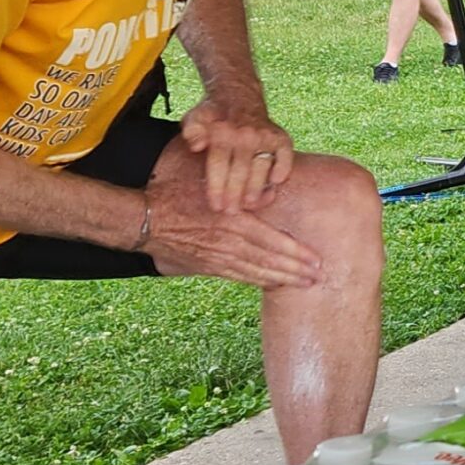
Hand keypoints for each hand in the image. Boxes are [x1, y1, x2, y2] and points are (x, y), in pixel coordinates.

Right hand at [142, 162, 322, 286]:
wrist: (145, 217)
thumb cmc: (177, 191)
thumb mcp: (210, 179)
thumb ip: (239, 185)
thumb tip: (271, 190)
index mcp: (233, 220)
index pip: (272, 240)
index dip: (296, 252)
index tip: (316, 259)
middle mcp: (228, 242)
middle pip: (269, 261)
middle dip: (296, 271)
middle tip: (319, 278)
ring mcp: (218, 257)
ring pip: (256, 272)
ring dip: (282, 279)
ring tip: (304, 285)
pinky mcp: (208, 266)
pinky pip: (238, 277)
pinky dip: (258, 282)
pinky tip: (273, 284)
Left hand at [181, 90, 295, 213]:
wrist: (237, 94)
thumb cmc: (212, 115)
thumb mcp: (194, 118)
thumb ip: (192, 132)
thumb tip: (195, 146)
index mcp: (221, 132)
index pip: (219, 165)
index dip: (217, 188)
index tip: (216, 206)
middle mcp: (245, 134)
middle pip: (240, 170)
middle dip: (235, 194)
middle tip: (231, 212)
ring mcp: (264, 135)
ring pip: (261, 166)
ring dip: (257, 187)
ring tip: (251, 204)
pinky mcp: (280, 137)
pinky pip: (285, 155)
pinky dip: (283, 169)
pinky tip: (275, 182)